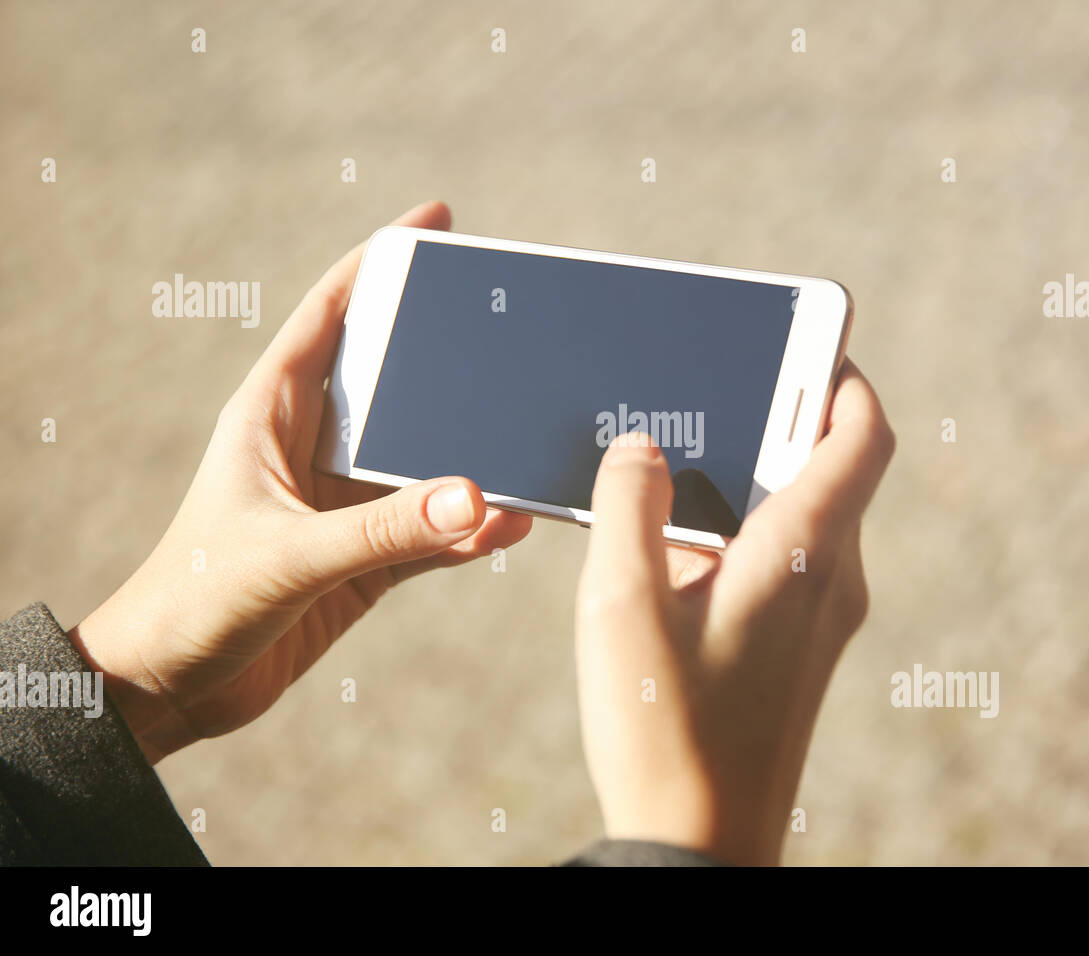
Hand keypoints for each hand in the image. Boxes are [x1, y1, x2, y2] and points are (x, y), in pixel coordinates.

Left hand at [72, 202, 531, 762]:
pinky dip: (474, 528)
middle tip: (515, 323)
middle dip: (449, 352)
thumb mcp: (289, 555)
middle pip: (395, 378)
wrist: (174, 687)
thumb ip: (385, 530)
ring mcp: (344, 502)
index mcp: (273, 414)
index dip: (379, 262)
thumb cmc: (197, 600)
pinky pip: (435, 529)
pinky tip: (513, 524)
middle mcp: (314, 447)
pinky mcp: (367, 556)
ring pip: (424, 457)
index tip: (436, 222)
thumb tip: (478, 498)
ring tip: (532, 433)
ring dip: (472, 450)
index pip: (331, 314)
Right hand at [574, 360, 893, 864]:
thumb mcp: (622, 605)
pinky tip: (676, 553)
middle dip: (783, 415)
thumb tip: (642, 449)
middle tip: (721, 385)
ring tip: (679, 465)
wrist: (701, 850)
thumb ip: (630, 507)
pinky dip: (749, 532)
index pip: (862, 433)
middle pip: (834, 465)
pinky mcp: (800, 651)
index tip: (807, 336)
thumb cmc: (663, 732)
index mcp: (806, 553)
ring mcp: (823, 621)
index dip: (843, 373)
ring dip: (757, 478)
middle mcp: (834, 581)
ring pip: (809, 515)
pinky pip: (791, 562)